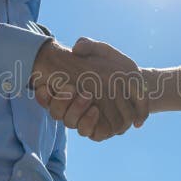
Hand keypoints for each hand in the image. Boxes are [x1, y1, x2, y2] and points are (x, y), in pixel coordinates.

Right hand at [31, 38, 148, 138]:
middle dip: (60, 102)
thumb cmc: (116, 65)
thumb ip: (89, 46)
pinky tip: (95, 110)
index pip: (46, 98)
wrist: (137, 82)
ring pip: (71, 123)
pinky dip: (90, 124)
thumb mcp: (103, 51)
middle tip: (72, 88)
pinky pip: (92, 133)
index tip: (45, 86)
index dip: (43, 96)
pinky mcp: (103, 128)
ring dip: (75, 111)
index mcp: (68, 91)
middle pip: (56, 112)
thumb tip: (76, 48)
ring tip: (87, 96)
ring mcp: (87, 119)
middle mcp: (74, 107)